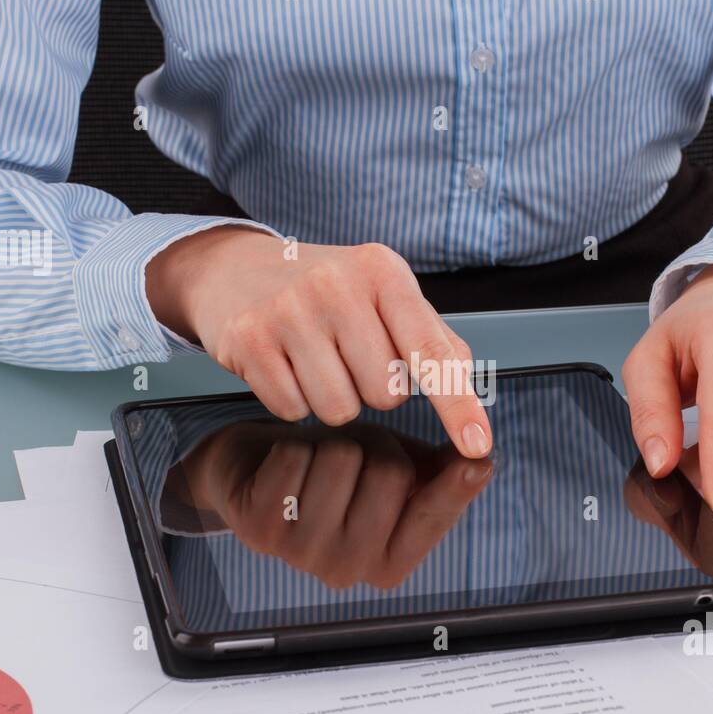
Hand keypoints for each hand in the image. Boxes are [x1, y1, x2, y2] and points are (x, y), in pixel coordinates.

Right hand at [146, 226, 491, 457]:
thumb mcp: (384, 295)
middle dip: (373, 390)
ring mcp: (289, 310)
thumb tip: (469, 388)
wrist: (234, 268)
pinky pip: (291, 408)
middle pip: (385, 395)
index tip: (478, 445)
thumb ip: (432, 339)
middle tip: (348, 356)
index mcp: (383, 272)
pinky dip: (292, 399)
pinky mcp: (249, 338)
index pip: (432, 352)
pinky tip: (284, 365)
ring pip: (339, 409)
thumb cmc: (325, 291)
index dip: (458, 405)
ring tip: (315, 361)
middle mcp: (338, 285)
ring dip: (333, 399)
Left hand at [176, 420, 492, 588]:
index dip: (457, 483)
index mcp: (389, 566)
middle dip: (378, 446)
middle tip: (359, 455)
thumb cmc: (335, 473)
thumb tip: (482, 460)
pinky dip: (292, 445)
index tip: (479, 460)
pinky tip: (286, 467)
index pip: (435, 517)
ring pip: (342, 459)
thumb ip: (440, 473)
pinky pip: (295, 457)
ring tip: (321, 461)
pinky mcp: (258, 528)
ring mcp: (300, 554)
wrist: (255, 474)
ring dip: (333, 442)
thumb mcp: (397, 472)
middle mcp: (347, 571)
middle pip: (390, 475)